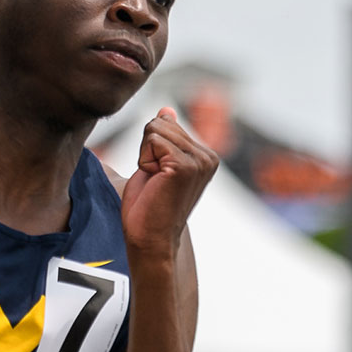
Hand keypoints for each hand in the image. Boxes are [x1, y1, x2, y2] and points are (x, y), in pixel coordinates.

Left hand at [121, 108, 217, 260]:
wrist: (150, 240)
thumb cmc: (149, 207)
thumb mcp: (156, 164)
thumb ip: (165, 138)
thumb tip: (166, 111)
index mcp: (204, 156)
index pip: (165, 124)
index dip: (149, 148)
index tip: (158, 177)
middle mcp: (207, 157)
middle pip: (160, 123)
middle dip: (146, 149)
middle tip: (154, 181)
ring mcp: (199, 161)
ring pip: (154, 129)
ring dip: (145, 155)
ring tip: (155, 182)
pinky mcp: (184, 165)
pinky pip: (152, 139)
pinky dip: (144, 160)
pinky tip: (154, 182)